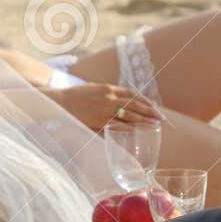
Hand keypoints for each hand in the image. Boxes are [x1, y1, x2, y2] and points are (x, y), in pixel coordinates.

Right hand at [44, 83, 160, 130]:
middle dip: (149, 112)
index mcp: (109, 88)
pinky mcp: (99, 121)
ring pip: (128, 116)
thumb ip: (107, 94)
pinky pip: (116, 126)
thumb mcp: (94, 89)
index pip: (132, 94)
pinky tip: (136, 133)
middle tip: (160, 118)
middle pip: (134, 105)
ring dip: (143, 121)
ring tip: (154, 125)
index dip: (144, 100)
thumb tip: (119, 100)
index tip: (154, 106)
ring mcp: (104, 110)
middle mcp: (109, 98)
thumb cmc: (75, 96)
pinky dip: (127, 130)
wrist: (60, 102)